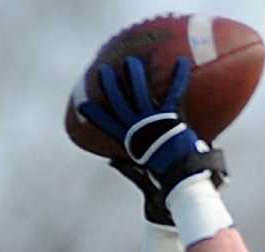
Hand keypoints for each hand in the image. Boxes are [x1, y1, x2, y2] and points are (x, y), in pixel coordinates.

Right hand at [79, 57, 225, 218]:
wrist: (179, 177)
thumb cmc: (162, 176)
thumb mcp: (140, 171)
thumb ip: (126, 166)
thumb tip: (111, 161)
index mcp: (129, 140)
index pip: (106, 125)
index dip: (94, 115)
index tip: (83, 105)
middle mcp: (137, 128)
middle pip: (117, 101)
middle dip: (109, 84)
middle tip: (104, 70)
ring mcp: (152, 120)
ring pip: (138, 90)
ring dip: (134, 74)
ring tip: (132, 62)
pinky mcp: (170, 116)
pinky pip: (174, 92)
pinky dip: (178, 76)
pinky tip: (181, 61)